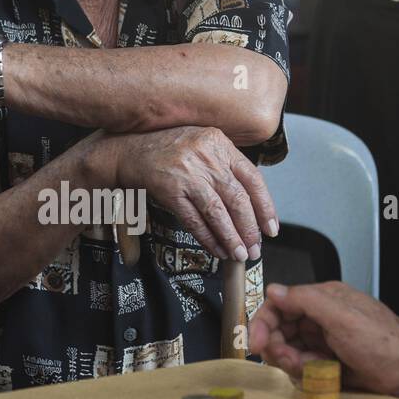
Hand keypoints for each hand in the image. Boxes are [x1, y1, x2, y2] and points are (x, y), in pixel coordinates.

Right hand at [108, 126, 278, 260]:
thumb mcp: (201, 144)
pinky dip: (208, 238)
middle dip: (249, 229)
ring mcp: (188, 173)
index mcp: (219, 143)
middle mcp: (206, 156)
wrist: (127, 150)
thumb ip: (225, 164)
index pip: (252, 178)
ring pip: (218, 212)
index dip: (265, 206)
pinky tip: (217, 250)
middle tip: (255, 249)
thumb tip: (251, 202)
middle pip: (237, 198)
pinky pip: (194, 220)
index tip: (271, 228)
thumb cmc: (167, 150)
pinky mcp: (170, 190)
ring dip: (231, 238)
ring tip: (239, 255)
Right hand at [249, 281, 398, 395]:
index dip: (262, 323)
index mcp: (324, 299)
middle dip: (279, 349)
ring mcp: (326, 341)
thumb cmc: (386, 345)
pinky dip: (306, 375)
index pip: (279, 304)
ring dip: (293, 364)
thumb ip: (306, 300)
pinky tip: (322, 378)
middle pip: (280, 330)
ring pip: (290, 351)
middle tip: (290, 363)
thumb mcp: (342, 318)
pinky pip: (304, 367)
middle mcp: (322, 317)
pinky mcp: (330, 362)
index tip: (255, 344)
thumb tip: (273, 290)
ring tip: (312, 371)